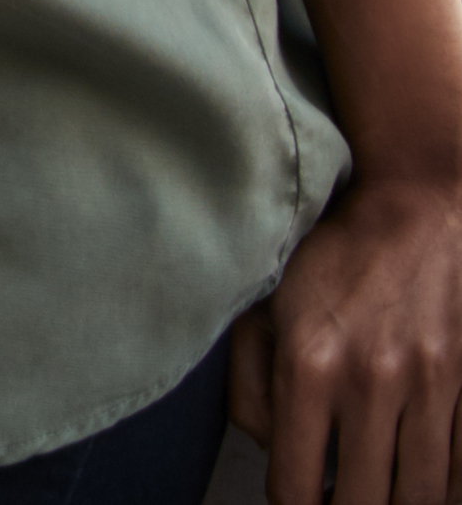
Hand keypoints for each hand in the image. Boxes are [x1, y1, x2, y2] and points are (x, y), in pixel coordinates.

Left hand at [244, 167, 461, 504]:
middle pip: (365, 503)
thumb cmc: (332, 259)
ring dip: (397, 503)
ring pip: (423, 496)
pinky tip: (413, 476)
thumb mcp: (261, 311)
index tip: (295, 500)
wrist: (419, 215)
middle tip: (336, 500)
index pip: (297, 485)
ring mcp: (431, 390)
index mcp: (310, 366)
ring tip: (377, 492)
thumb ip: (252, 390)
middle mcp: (373, 383)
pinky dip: (439, 486)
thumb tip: (276, 454)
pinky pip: (459, 469)